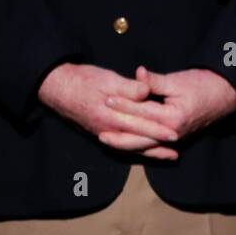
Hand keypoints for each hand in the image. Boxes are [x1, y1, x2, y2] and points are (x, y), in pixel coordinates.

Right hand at [39, 62, 179, 158]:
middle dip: (157, 146)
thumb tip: (146, 92)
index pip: (140, 125)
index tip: (174, 132)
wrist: (59, 87)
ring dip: (150, 152)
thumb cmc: (85, 80)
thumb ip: (129, 87)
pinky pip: (122, 146)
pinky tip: (146, 151)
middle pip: (137, 141)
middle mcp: (107, 129)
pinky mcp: (101, 133)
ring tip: (169, 156)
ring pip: (131, 147)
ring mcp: (103, 133)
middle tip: (176, 152)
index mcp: (111, 116)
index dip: (158, 130)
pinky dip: (136, 150)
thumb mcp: (108, 79)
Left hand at [101, 67, 235, 155]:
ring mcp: (174, 138)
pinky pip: (153, 145)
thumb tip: (138, 74)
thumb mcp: (178, 80)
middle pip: (139, 137)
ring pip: (144, 145)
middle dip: (118, 134)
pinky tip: (128, 147)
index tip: (107, 98)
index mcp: (172, 118)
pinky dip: (139, 146)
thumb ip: (155, 81)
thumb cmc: (204, 84)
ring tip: (107, 139)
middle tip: (99, 129)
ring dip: (125, 144)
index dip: (123, 105)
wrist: (227, 95)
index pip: (142, 112)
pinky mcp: (175, 138)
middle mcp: (172, 133)